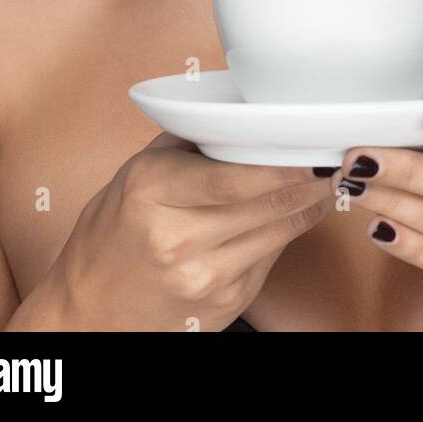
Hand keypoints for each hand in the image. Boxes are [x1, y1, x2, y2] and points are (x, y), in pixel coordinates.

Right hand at [37, 132, 335, 331]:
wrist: (88, 310)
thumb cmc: (113, 233)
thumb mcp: (138, 172)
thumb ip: (190, 141)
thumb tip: (248, 114)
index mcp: (151, 190)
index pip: (234, 175)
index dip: (284, 161)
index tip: (311, 142)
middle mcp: (176, 237)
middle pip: (267, 202)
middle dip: (309, 176)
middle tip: (334, 153)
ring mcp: (202, 277)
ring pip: (278, 230)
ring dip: (310, 202)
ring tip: (327, 178)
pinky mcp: (221, 304)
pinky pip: (270, 257)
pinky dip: (289, 231)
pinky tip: (298, 211)